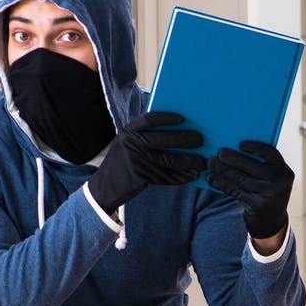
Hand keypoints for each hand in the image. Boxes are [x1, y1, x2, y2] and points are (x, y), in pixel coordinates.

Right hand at [88, 112, 205, 214]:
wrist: (103, 188)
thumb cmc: (120, 164)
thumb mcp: (125, 145)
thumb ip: (142, 137)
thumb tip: (174, 132)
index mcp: (128, 132)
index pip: (149, 119)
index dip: (167, 118)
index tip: (183, 119)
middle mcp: (131, 144)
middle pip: (164, 139)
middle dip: (185, 139)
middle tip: (200, 140)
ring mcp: (136, 161)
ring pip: (169, 159)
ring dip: (188, 161)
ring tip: (202, 162)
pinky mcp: (141, 176)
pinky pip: (166, 176)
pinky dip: (180, 177)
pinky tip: (191, 176)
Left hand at [207, 141, 293, 238]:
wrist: (272, 219)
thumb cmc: (268, 190)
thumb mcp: (272, 177)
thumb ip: (261, 164)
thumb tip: (233, 149)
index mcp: (284, 171)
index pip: (271, 153)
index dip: (255, 147)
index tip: (240, 144)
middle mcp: (278, 183)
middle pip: (251, 166)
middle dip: (232, 158)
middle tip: (219, 152)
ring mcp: (267, 195)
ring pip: (240, 179)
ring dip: (222, 170)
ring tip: (211, 163)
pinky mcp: (254, 206)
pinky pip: (234, 191)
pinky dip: (221, 184)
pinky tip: (211, 178)